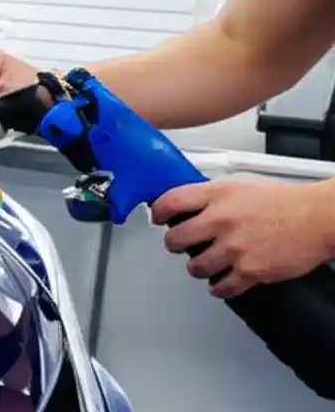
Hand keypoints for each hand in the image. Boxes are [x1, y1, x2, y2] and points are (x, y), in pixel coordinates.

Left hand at [152, 177, 334, 298]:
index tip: (157, 218)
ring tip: (205, 264)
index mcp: (217, 196)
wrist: (317, 219)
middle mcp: (221, 220)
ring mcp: (234, 247)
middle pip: (175, 239)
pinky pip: (221, 287)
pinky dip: (218, 288)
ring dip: (198, 268)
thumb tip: (189, 206)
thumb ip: (212, 197)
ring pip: (195, 267)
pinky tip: (219, 283)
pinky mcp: (250, 270)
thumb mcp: (240, 187)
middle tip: (179, 245)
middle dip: (175, 244)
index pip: (171, 202)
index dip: (158, 212)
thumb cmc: (284, 202)